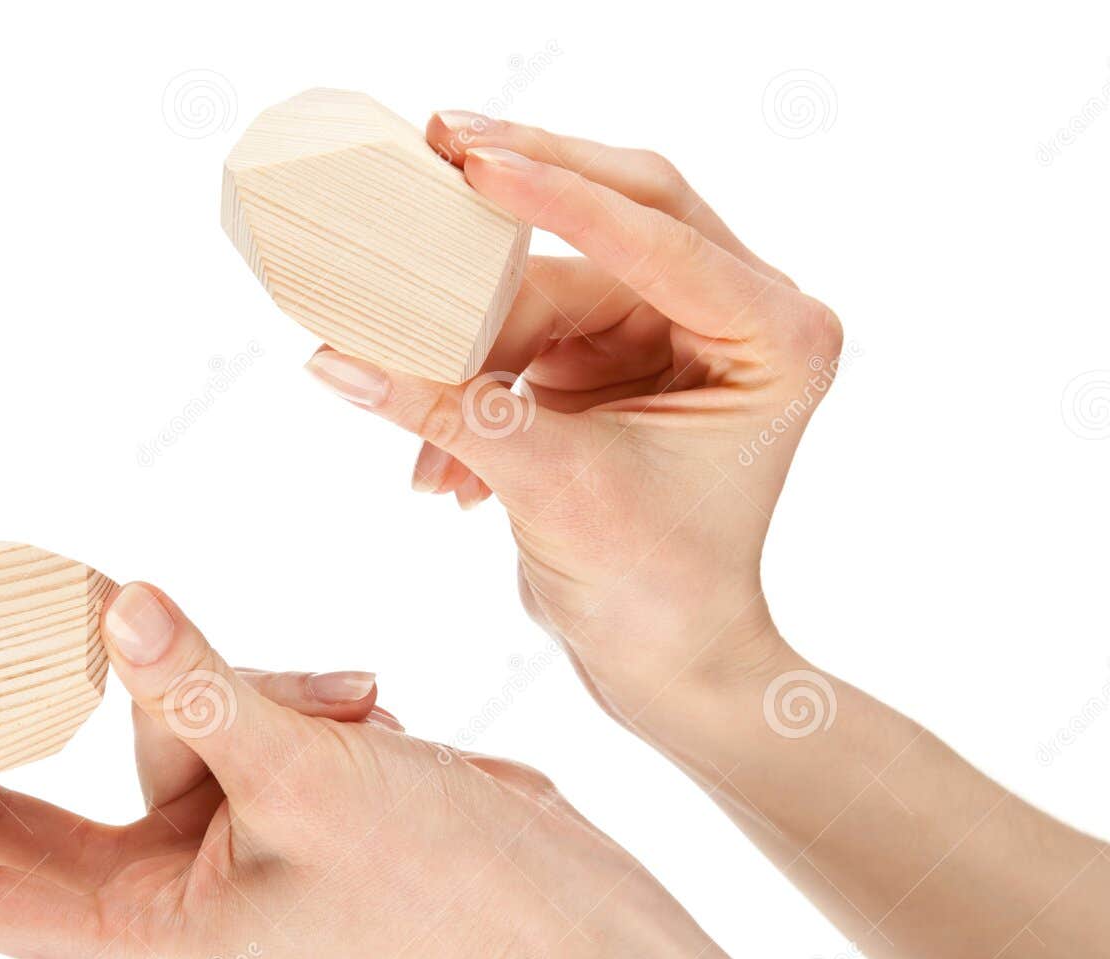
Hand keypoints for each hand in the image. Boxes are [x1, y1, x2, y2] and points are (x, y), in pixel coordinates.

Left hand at [0, 582, 840, 958]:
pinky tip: (365, 703)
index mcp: (148, 939)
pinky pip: (206, 725)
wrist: (545, 887)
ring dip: (216, 692)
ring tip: (342, 703)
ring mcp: (200, 854)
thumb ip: (200, 686)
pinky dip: (259, 694)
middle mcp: (157, 905)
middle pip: (26, 814)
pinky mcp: (244, 807)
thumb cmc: (434, 869)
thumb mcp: (306, 771)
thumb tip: (110, 604)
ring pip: (141, 742)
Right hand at [305, 113, 843, 726]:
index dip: (554, 196)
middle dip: (520, 196)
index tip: (470, 162)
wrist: (662, 664)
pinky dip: (477, 384)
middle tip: (437, 143)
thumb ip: (448, 410)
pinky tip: (443, 467)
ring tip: (413, 416)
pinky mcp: (621, 357)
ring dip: (474, 348)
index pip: (656, 232)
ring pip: (552, 285)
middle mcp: (737, 315)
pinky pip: (530, 334)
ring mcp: (676, 331)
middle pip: (616, 214)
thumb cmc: (653, 590)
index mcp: (774, 335)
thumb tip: (334, 354)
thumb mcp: (548, 486)